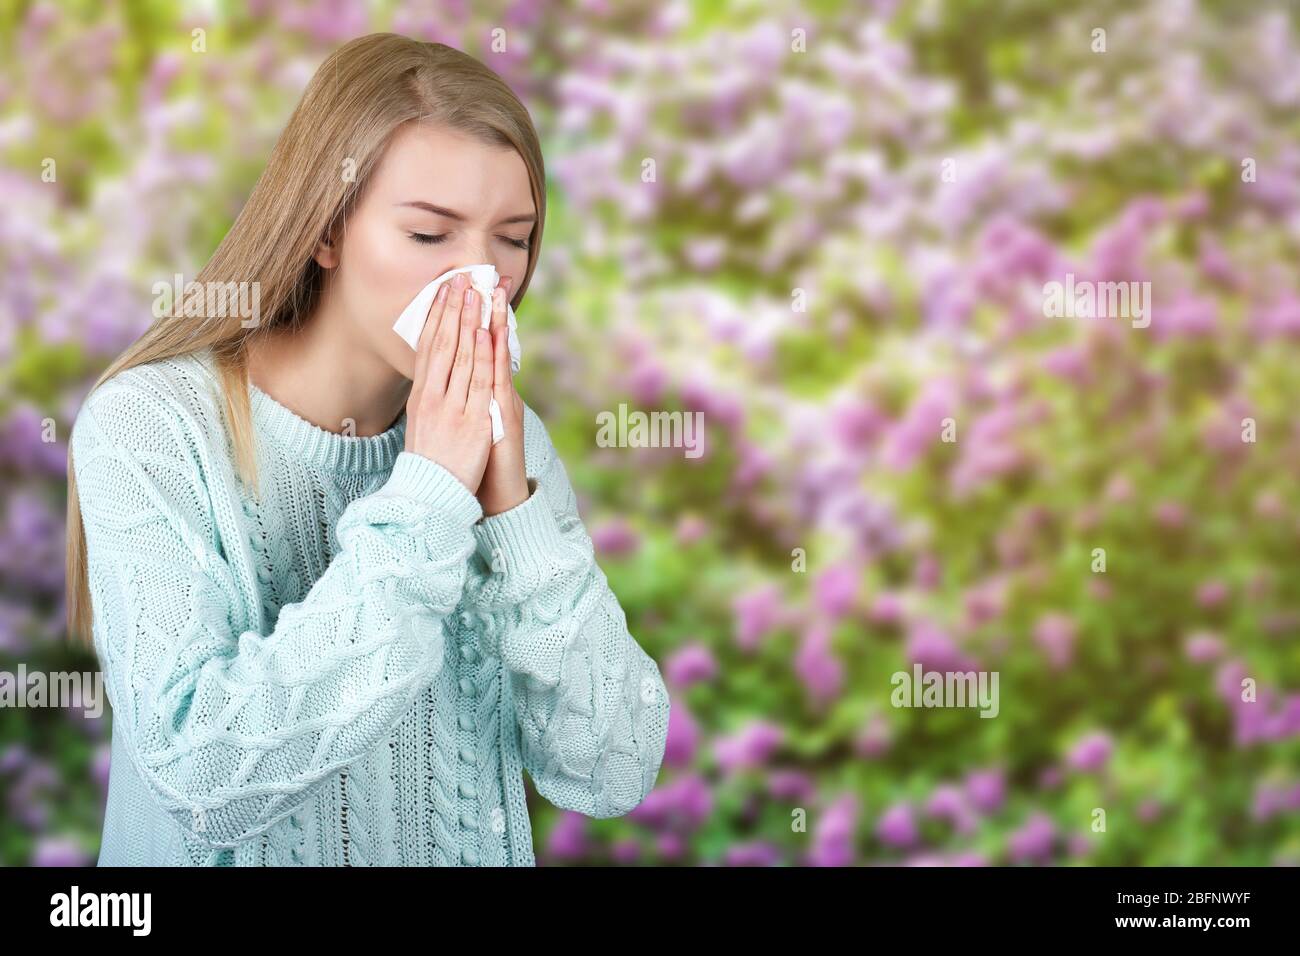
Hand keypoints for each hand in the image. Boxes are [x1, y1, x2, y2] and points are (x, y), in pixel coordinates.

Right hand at [404, 273, 494, 493]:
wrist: (432, 498)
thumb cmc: (431, 464)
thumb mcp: (423, 425)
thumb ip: (433, 399)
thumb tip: (437, 376)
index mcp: (421, 397)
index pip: (429, 346)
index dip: (438, 315)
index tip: (445, 289)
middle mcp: (433, 397)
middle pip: (444, 344)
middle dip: (455, 308)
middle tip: (464, 277)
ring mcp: (453, 408)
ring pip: (463, 356)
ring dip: (472, 322)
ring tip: (479, 293)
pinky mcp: (473, 423)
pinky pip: (480, 383)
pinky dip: (484, 356)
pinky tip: (488, 334)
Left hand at [477, 277, 528, 516]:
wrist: (498, 495)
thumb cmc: (481, 463)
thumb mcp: (474, 427)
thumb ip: (470, 402)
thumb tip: (456, 382)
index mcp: (487, 395)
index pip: (480, 350)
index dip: (477, 320)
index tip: (472, 290)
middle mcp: (497, 394)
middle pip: (491, 346)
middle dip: (487, 311)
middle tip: (486, 277)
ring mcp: (502, 404)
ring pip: (496, 357)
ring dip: (494, 323)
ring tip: (492, 293)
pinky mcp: (504, 418)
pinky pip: (497, 381)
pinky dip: (493, 357)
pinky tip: (490, 334)